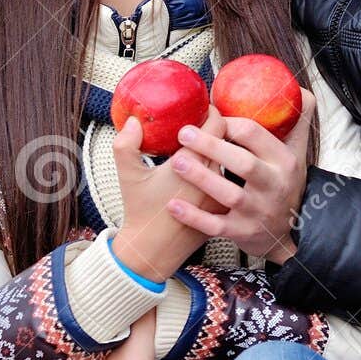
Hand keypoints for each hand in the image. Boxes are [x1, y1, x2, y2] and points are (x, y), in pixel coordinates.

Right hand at [110, 109, 227, 280]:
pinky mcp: (224, 208)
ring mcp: (221, 194)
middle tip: (211, 121)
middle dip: (221, 128)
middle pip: (229, 141)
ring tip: (215, 141)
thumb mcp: (128, 175)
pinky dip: (228, 171)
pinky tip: (217, 166)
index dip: (212, 113)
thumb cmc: (140, 211)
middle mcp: (211, 177)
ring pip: (235, 161)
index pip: (216, 126)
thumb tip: (134, 120)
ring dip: (227, 149)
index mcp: (190, 164)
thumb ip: (125, 144)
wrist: (153, 251)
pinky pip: (233, 181)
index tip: (205, 108)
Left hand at [166, 87, 314, 262]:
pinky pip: (216, 225)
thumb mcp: (298, 152)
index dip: (229, 123)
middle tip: (183, 132)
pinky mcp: (243, 233)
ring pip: (229, 194)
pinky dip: (194, 217)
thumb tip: (299, 88)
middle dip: (212, 146)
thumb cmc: (284, 183)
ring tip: (176, 161)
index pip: (256, 135)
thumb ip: (298, 120)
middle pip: (243, 163)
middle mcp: (273, 186)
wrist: (290, 234)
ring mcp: (258, 212)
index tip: (208, 117)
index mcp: (284, 161)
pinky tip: (173, 205)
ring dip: (201, 178)